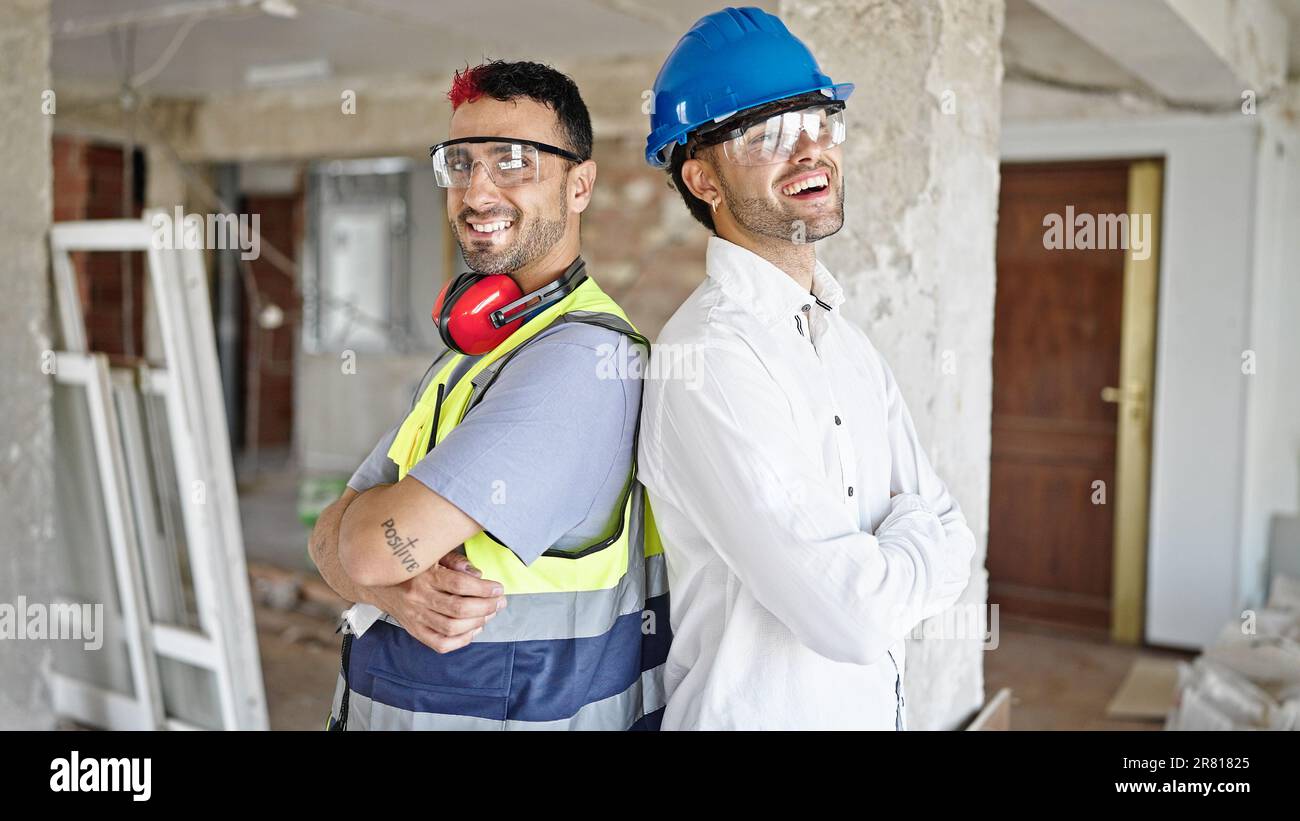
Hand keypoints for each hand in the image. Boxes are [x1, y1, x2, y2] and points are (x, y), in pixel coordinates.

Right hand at [365, 551, 506, 653]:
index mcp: (424, 575)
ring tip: (490, 614)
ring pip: (451, 627)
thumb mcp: (430, 554)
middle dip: (486, 606)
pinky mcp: (414, 630)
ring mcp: (415, 617)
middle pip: (458, 608)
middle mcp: (418, 598)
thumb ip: (454, 561)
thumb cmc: (410, 566)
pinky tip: (474, 630)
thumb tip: (477, 574)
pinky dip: (461, 641)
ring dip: (477, 623)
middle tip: (500, 602)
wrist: (376, 583)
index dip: (483, 588)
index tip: (498, 587)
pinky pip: (440, 644)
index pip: (459, 584)